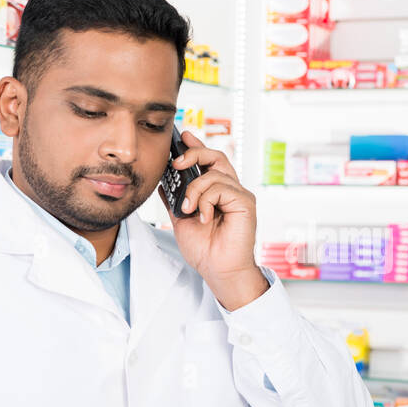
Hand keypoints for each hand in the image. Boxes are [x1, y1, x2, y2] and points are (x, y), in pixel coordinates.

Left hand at [162, 130, 267, 310]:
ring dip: (194, 190)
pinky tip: (204, 218)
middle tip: (177, 163)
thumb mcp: (180, 219)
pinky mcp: (245, 203)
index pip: (208, 161)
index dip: (196, 146)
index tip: (181, 136)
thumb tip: (162, 182)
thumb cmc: (204, 249)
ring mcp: (239, 195)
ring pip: (214, 174)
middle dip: (194, 154)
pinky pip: (222, 189)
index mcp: (215, 191)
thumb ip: (175, 200)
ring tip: (188, 210)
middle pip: (215, 156)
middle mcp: (229, 189)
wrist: (217, 270)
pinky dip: (206, 202)